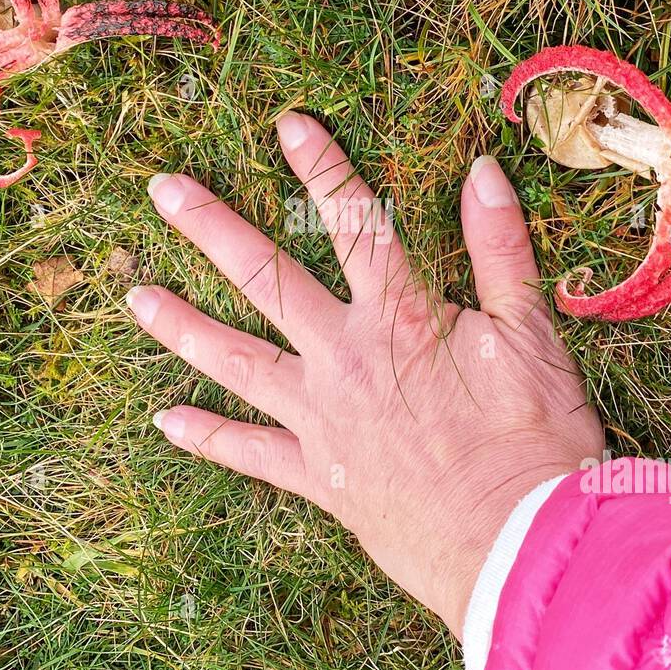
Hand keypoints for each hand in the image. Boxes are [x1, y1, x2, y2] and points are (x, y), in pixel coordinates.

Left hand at [127, 112, 604, 637]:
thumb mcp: (533, 335)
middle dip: (212, 228)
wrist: (518, 545)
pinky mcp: (318, 477)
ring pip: (236, 361)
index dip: (321, 168)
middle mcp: (343, 358)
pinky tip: (164, 420)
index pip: (355, 223)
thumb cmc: (535, 442)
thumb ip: (500, 250)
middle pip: (267, 280)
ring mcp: (321, 419)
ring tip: (134, 296)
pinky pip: (248, 453)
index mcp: (398, 317)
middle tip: (161, 191)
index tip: (286, 124)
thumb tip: (481, 171)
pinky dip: (206, 437)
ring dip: (183, 326)